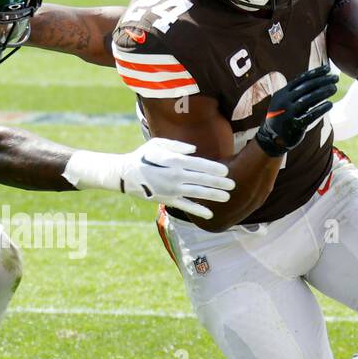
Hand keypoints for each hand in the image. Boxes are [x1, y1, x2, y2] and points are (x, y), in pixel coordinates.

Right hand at [119, 138, 234, 219]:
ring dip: (213, 196)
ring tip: (227, 197)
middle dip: (219, 183)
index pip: (199, 164)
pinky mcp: (167, 200)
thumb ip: (177, 146)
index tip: (225, 171)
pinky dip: (198, 210)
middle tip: (233, 184)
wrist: (125, 175)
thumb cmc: (143, 156)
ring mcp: (171, 189)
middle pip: (202, 179)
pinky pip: (185, 206)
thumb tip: (194, 150)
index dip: (213, 168)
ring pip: (196, 193)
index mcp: (173, 161)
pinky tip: (210, 214)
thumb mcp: (157, 144)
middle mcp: (174, 176)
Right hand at [255, 65, 337, 156]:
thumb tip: (322, 80)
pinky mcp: (292, 126)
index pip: (300, 79)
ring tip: (334, 88)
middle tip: (335, 78)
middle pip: (305, 87)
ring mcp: (287, 114)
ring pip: (307, 100)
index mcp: (282, 93)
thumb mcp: (287, 102)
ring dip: (322, 92)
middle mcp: (283, 101)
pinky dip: (320, 109)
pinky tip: (330, 104)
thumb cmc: (285, 116)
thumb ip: (300, 92)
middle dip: (322, 81)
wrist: (272, 138)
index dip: (315, 73)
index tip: (328, 69)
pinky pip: (309, 116)